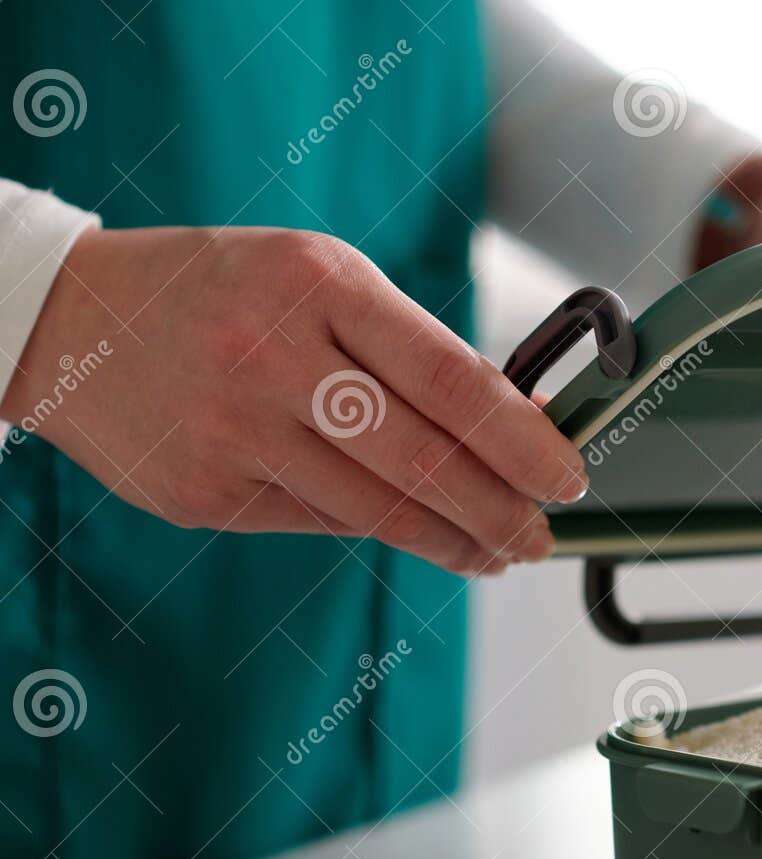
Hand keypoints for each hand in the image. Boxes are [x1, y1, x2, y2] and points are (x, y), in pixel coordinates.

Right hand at [4, 226, 587, 576]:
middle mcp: (273, 357)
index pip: (452, 380)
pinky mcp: (205, 495)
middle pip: (425, 460)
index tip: (568, 477)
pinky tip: (422, 535)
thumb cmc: (224, 292)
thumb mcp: (318, 278)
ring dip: (457, 541)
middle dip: (503, 513)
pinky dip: (383, 532)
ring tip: (500, 552)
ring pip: (379, 510)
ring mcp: (234, 433)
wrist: (68, 321)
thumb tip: (516, 421)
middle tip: (543, 538)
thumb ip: (410, 346)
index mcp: (318, 283)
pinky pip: (322, 524)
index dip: (524, 443)